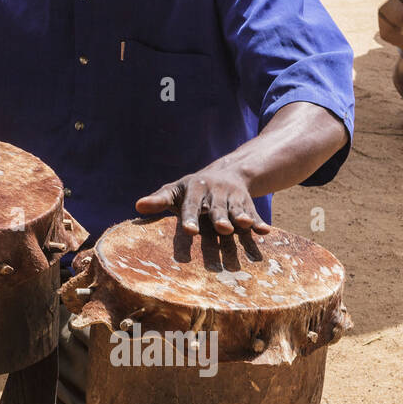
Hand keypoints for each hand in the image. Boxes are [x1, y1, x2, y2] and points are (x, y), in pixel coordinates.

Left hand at [135, 163, 270, 235]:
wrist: (228, 172)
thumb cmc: (192, 189)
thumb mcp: (175, 191)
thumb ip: (159, 200)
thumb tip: (137, 207)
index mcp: (195, 189)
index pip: (190, 205)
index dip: (189, 217)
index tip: (189, 231)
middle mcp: (215, 193)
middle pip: (216, 208)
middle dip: (219, 218)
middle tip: (222, 229)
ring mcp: (232, 198)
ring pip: (236, 209)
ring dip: (240, 218)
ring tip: (243, 225)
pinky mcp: (247, 204)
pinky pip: (254, 213)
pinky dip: (259, 223)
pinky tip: (265, 232)